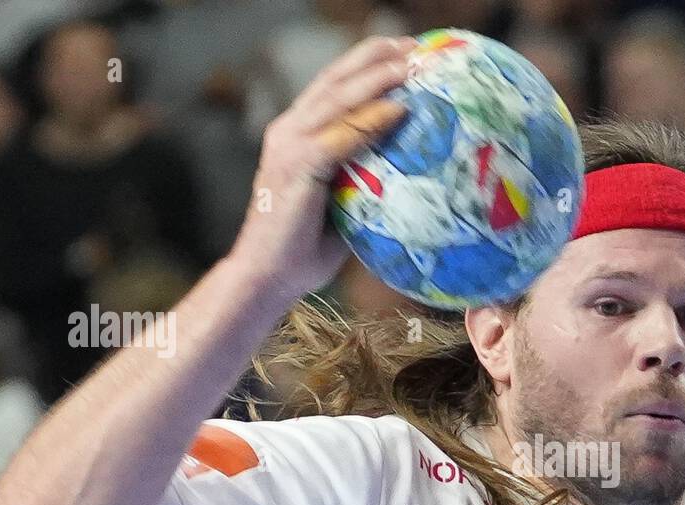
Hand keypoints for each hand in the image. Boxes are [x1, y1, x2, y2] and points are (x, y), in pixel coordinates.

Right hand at [228, 36, 413, 301]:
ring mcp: (288, 145)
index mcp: (296, 134)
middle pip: (336, 79)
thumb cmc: (304, 251)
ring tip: (414, 63)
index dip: (369, 64)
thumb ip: (363, 181)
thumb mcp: (342, 207)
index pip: (334, 87)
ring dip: (378, 77)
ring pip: (338, 98)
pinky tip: (401, 109)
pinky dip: (371, 121)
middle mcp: (288, 130)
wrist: (266, 278)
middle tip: (418, 46)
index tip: (408, 53)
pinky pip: (340, 137)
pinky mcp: (296, 166)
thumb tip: (409, 176)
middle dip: (377, 56)